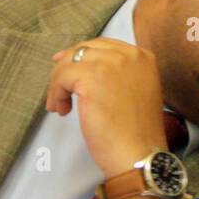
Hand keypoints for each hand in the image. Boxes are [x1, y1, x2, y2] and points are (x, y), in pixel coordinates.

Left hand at [48, 38, 167, 178]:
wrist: (138, 154)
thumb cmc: (137, 133)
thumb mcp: (138, 91)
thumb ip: (119, 74)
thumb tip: (85, 64)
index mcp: (142, 57)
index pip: (103, 45)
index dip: (82, 56)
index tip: (67, 66)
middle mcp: (129, 55)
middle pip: (84, 50)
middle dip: (67, 68)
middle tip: (58, 87)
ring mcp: (110, 64)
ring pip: (69, 62)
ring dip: (59, 84)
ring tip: (61, 105)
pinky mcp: (91, 78)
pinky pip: (61, 77)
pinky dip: (56, 93)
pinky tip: (62, 109)